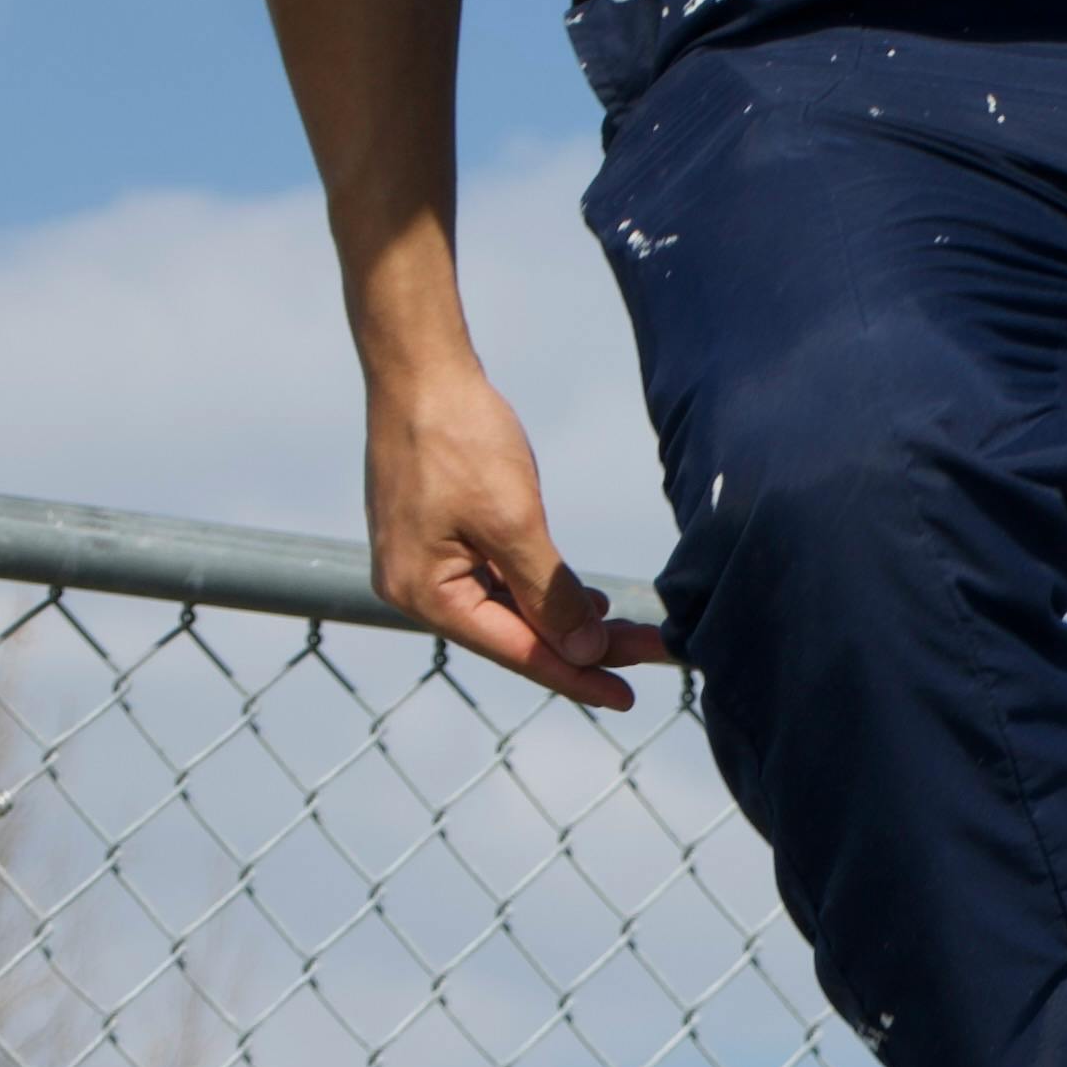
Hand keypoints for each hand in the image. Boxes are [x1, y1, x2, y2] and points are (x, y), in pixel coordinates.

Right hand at [363, 353, 674, 707]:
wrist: (418, 368)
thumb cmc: (459, 437)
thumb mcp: (513, 520)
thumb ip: (548, 593)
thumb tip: (584, 651)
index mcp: (425, 594)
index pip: (516, 652)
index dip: (577, 676)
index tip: (629, 698)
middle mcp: (415, 590)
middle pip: (513, 636)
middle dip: (581, 645)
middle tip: (650, 653)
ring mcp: (421, 563)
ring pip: (507, 610)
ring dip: (564, 620)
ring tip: (625, 629)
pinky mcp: (435, 538)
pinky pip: (495, 583)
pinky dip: (538, 592)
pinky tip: (582, 598)